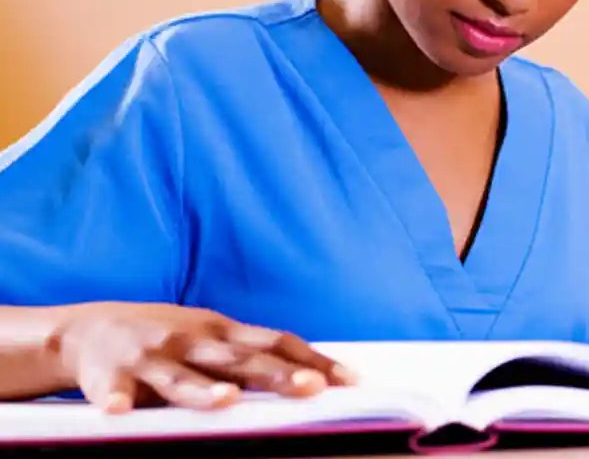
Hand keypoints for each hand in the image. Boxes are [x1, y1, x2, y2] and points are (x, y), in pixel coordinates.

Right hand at [45, 302, 355, 412]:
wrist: (88, 329)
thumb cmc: (168, 339)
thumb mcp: (213, 339)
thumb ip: (252, 356)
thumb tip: (312, 377)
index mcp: (223, 332)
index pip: (277, 343)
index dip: (313, 360)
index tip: (348, 380)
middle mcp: (192, 340)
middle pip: (239, 361)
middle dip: (276, 374)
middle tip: (310, 388)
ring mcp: (151, 357)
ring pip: (180, 377)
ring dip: (202, 390)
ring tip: (227, 400)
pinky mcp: (110, 376)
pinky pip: (113, 391)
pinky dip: (116, 400)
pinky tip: (119, 410)